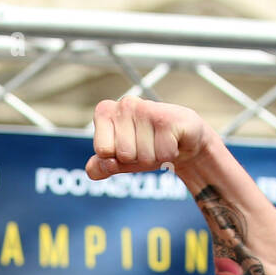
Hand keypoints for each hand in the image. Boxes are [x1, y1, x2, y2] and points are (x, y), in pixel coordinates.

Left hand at [87, 96, 209, 179]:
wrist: (183, 140)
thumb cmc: (147, 147)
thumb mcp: (119, 160)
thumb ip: (100, 167)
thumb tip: (92, 170)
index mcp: (105, 112)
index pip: (102, 151)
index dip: (115, 158)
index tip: (126, 148)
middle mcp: (124, 104)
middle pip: (124, 155)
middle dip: (137, 160)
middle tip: (147, 147)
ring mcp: (146, 108)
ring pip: (144, 156)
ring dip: (155, 158)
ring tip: (159, 144)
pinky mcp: (168, 117)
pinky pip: (163, 154)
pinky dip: (170, 155)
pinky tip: (172, 141)